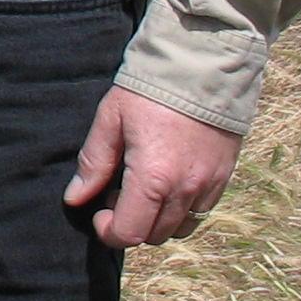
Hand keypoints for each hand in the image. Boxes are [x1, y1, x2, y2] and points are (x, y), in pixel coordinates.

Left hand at [64, 86, 240, 248]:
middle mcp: (185, 189)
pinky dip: (182, 208)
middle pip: (154, 235)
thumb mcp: (111, 119)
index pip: (130, 233)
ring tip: (145, 186)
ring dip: (158, 219)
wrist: (203, 65)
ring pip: (181, 228)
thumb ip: (94, 163)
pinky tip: (169, 181)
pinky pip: (201, 211)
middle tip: (119, 191)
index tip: (99, 213)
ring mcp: (210, 186)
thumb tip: (75, 198)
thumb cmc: (151, 89)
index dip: (109, 231)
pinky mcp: (225, 177)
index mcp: (153, 178)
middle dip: (131, 223)